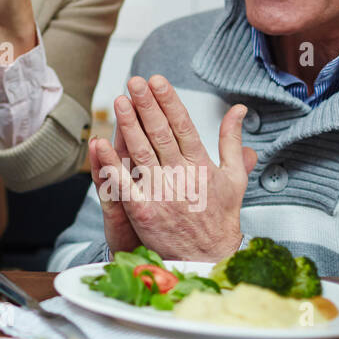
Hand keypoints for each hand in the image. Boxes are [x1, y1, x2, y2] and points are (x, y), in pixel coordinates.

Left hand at [99, 75, 257, 260]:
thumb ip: (232, 140)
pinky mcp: (144, 211)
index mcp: (202, 165)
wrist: (209, 257)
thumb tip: (238, 110)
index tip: (157, 80)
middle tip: (134, 82)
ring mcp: (161, 193)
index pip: (183, 125)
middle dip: (147, 105)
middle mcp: (182, 176)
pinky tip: (100, 144)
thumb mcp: (234, 177)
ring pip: (141, 152)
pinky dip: (112, 163)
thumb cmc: (220, 217)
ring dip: (129, 125)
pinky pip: (124, 184)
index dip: (169, 101)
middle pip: (160, 134)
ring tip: (119, 101)